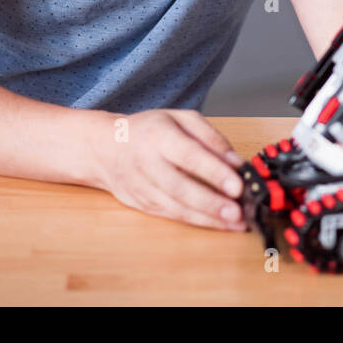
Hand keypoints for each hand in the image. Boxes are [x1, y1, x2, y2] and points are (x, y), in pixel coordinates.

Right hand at [93, 109, 246, 230]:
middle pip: (180, 187)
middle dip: (211, 203)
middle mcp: (147, 163)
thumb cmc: (149, 130)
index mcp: (159, 135)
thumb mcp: (181, 118)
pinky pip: (170, 216)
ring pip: (175, 207)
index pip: (189, 155)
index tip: (238, 186)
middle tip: (238, 213)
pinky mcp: (141, 204)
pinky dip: (196, 222)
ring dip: (207, 218)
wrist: (104, 147)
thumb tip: (236, 162)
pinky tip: (218, 224)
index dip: (214, 172)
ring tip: (235, 223)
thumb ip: (210, 137)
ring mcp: (141, 187)